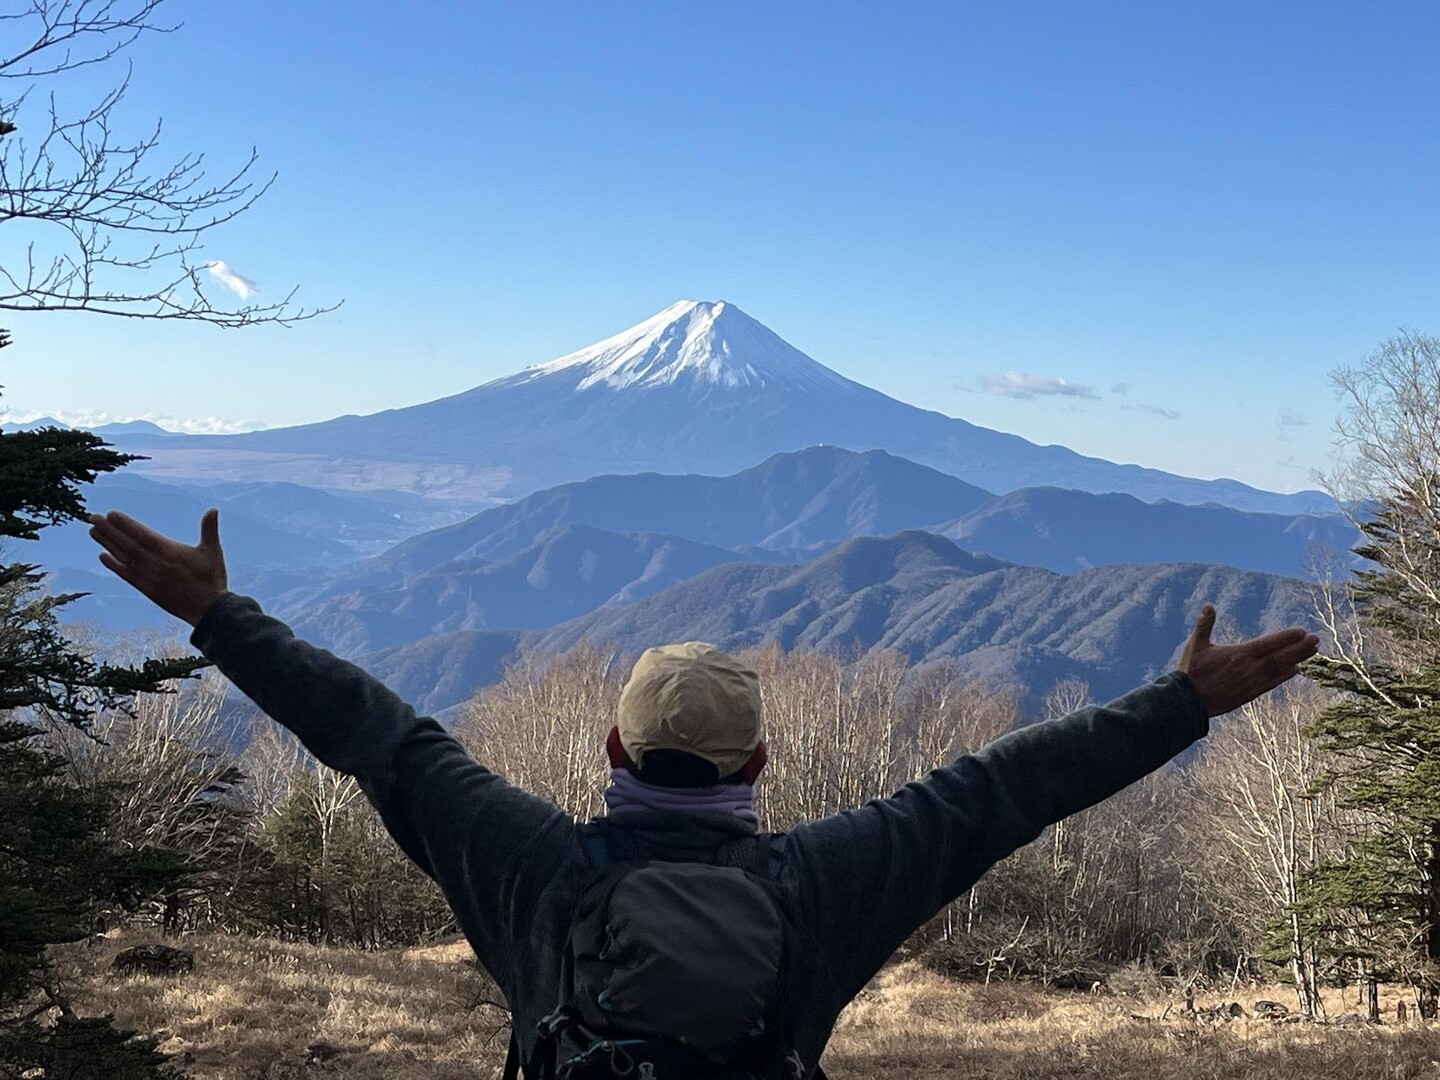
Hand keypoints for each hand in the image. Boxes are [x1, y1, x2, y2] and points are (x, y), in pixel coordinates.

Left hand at [89, 508, 228, 625]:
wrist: (208, 610)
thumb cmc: (212, 578)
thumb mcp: (213, 551)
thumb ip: (209, 529)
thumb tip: (213, 509)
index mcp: (171, 552)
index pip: (142, 534)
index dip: (126, 524)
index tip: (111, 514)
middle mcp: (156, 563)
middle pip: (127, 544)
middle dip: (109, 530)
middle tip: (93, 518)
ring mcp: (149, 577)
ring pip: (123, 557)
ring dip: (107, 544)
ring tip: (93, 531)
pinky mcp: (147, 589)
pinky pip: (126, 575)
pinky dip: (113, 566)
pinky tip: (103, 556)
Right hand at [1179, 603, 1319, 716]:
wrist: (1189, 701)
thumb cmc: (1191, 670)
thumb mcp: (1195, 645)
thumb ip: (1204, 625)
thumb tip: (1209, 606)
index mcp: (1238, 655)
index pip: (1267, 644)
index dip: (1286, 638)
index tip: (1302, 632)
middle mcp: (1249, 669)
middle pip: (1280, 657)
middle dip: (1299, 648)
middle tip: (1316, 640)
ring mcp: (1251, 683)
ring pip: (1279, 670)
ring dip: (1297, 660)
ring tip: (1312, 652)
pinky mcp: (1250, 694)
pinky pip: (1272, 683)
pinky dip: (1285, 676)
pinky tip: (1295, 670)